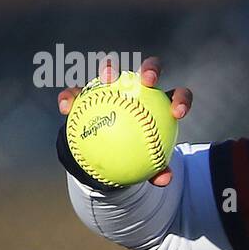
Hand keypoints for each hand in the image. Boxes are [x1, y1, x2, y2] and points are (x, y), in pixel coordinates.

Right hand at [57, 56, 192, 186]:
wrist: (110, 151)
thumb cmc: (136, 154)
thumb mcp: (147, 164)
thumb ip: (157, 169)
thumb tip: (163, 180)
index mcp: (162, 104)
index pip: (178, 96)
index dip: (182, 99)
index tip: (178, 113)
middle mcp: (141, 88)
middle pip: (150, 70)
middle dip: (151, 69)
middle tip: (147, 82)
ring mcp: (114, 86)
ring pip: (113, 71)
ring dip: (110, 69)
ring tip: (106, 79)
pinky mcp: (89, 91)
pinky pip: (78, 92)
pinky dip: (72, 98)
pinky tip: (66, 108)